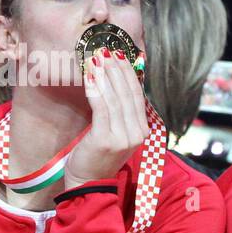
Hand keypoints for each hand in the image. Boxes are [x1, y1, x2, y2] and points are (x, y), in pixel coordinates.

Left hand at [64, 48, 148, 188]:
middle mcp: (138, 132)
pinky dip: (95, 88)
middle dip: (116, 69)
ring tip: (96, 57)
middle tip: (106, 49)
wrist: (88, 183)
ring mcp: (124, 136)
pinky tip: (89, 75)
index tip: (119, 55)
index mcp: (143, 129)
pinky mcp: (107, 138)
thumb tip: (114, 82)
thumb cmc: (97, 156)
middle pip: (127, 93)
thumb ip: (119, 112)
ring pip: (115, 97)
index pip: (137, 95)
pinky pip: (101, 107)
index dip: (128, 73)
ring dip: (105, 74)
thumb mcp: (115, 132)